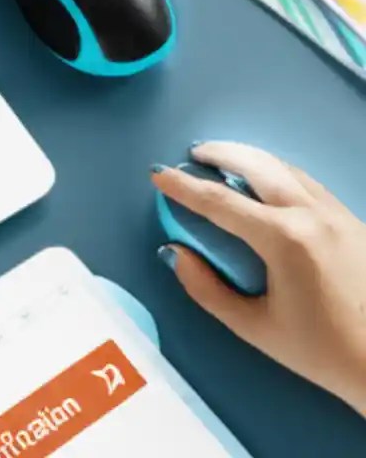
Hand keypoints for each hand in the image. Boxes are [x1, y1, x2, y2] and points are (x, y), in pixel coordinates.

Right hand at [152, 142, 365, 415]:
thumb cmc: (320, 350)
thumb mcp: (252, 326)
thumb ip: (206, 288)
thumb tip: (175, 254)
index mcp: (284, 239)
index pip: (220, 202)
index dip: (183, 187)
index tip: (158, 175)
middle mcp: (312, 215)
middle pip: (257, 166)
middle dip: (221, 153)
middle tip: (193, 154)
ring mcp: (337, 213)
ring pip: (286, 168)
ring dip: (251, 158)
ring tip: (225, 159)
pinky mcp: (352, 220)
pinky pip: (307, 182)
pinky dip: (277, 172)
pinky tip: (266, 180)